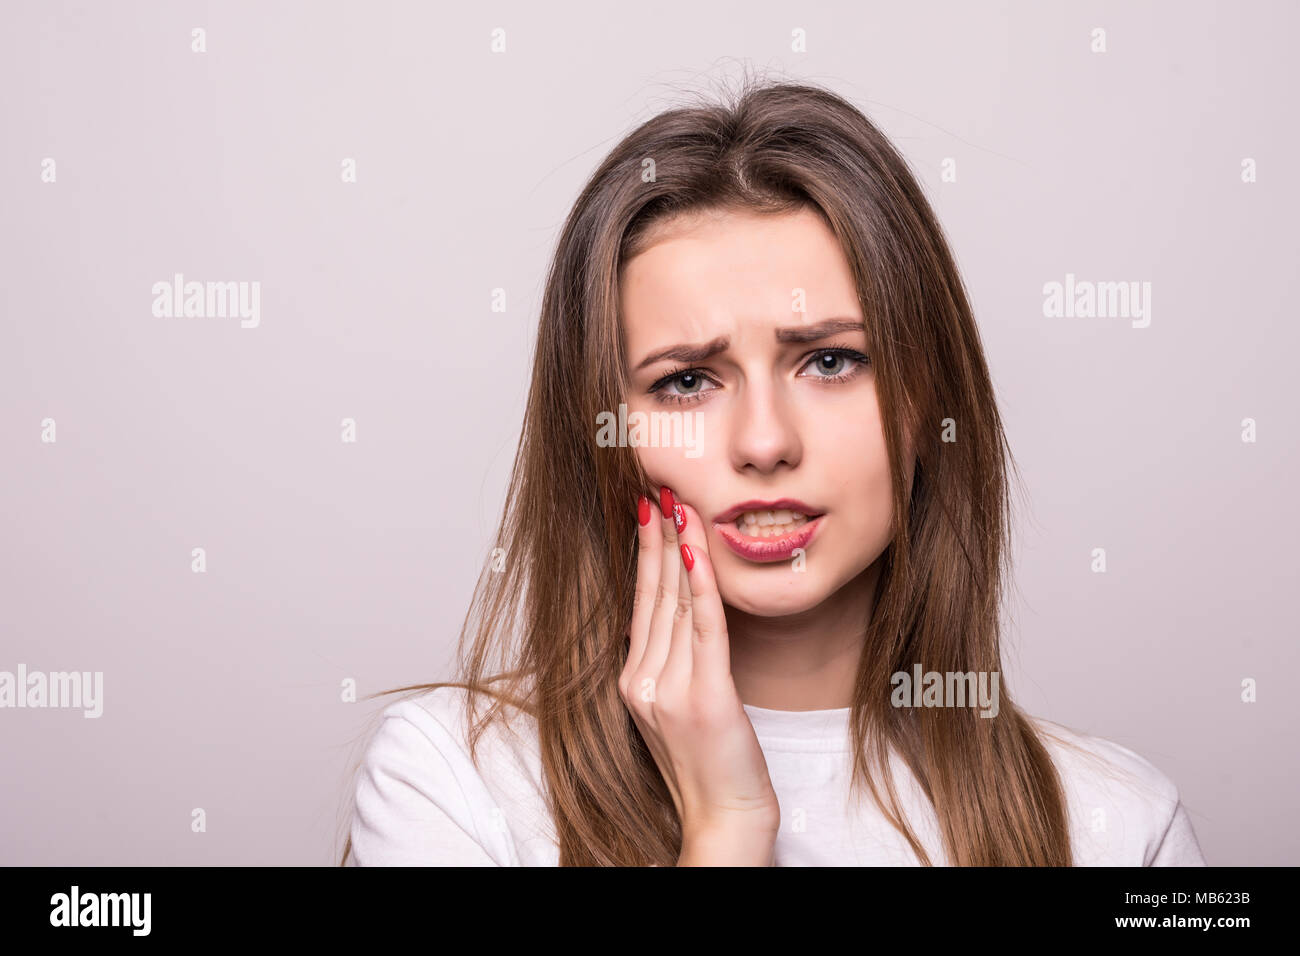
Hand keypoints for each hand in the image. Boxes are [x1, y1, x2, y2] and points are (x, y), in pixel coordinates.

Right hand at [619, 487, 780, 863]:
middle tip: (660, 487)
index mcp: (632, 680)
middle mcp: (641, 681)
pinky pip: (703, 630)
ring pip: (675, 604)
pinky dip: (701, 588)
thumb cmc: (708, 761)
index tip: (648, 510)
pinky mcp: (705, 698)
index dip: (644, 553)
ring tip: (681, 506)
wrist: (724, 815)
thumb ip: (668, 660)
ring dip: (680, 549)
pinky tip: (698, 553)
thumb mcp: (674, 706)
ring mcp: (669, 690)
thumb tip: (674, 609)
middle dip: (658, 537)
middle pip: (652, 595)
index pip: (639, 601)